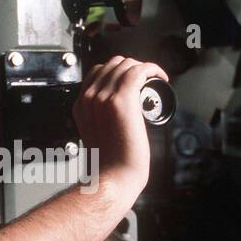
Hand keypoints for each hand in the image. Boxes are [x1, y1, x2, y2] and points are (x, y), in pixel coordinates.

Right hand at [71, 55, 168, 202]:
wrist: (114, 176)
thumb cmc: (110, 163)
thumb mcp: (95, 136)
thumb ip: (98, 121)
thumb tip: (112, 115)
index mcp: (81, 105)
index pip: (97, 72)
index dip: (117, 71)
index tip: (132, 80)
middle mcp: (89, 98)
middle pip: (111, 65)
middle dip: (130, 67)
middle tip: (145, 81)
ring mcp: (104, 97)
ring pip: (125, 65)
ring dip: (142, 67)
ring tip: (154, 79)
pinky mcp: (121, 99)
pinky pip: (138, 71)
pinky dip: (152, 69)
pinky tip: (159, 76)